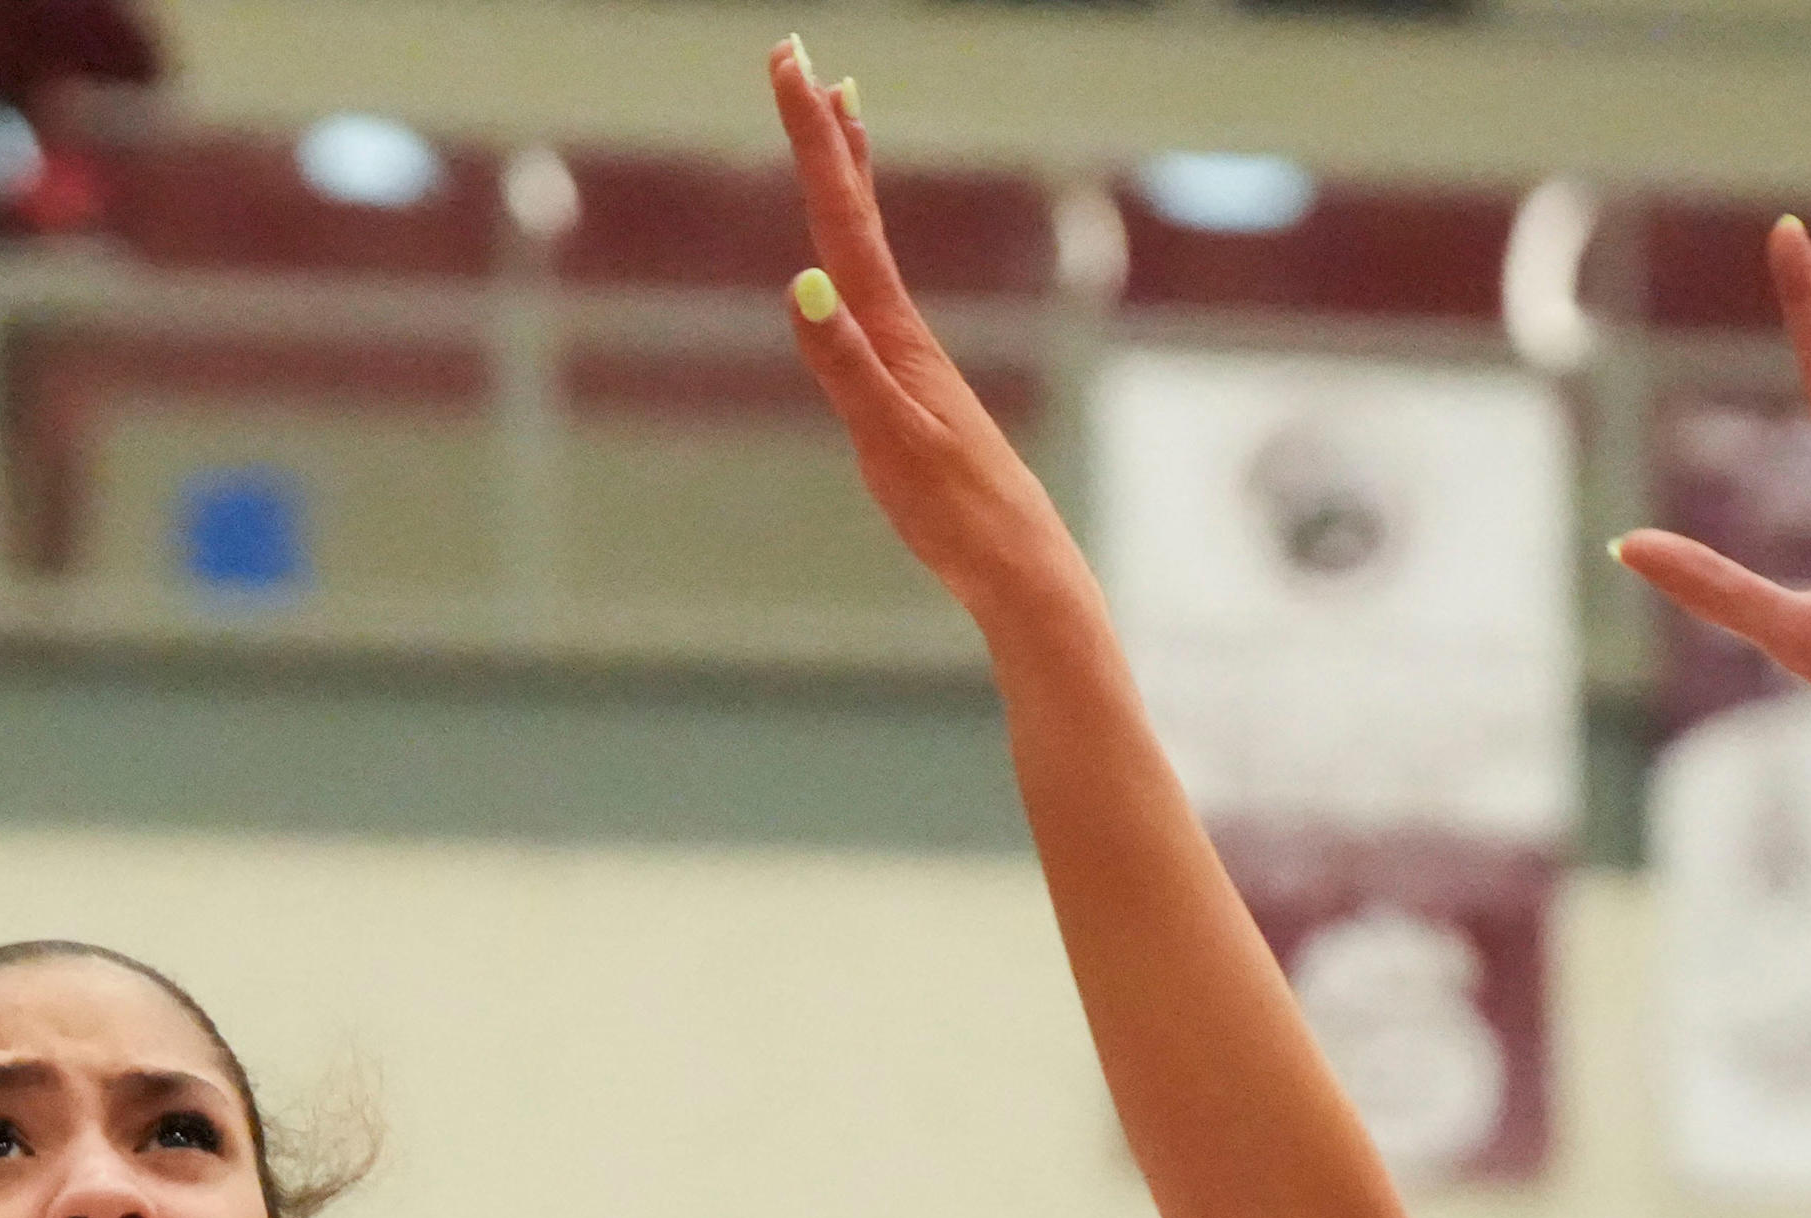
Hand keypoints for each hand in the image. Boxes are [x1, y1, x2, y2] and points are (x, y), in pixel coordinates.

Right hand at [767, 45, 1085, 631]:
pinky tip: (848, 259)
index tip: (794, 65)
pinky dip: (858, 250)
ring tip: (838, 119)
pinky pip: (871, 294)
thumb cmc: (956, 515)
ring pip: (868, 245)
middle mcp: (899, 331)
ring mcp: (906, 356)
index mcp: (892, 335)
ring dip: (848, 177)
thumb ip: (845, 366)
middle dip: (825, 135)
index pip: (843, 219)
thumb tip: (803, 283)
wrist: (1017, 566)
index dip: (815, 140)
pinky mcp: (908, 387)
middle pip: (858, 212)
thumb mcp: (891, 444)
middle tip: (800, 58)